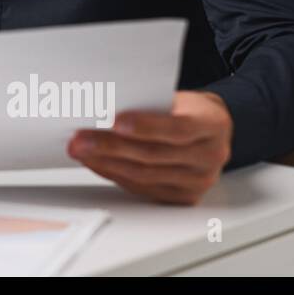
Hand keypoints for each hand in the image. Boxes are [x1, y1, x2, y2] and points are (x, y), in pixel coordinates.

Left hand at [66, 90, 232, 204]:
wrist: (210, 129)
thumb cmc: (188, 109)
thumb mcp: (178, 98)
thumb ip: (150, 104)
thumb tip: (103, 109)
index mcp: (212, 125)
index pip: (178, 128)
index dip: (145, 126)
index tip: (114, 122)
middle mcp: (210, 156)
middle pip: (154, 154)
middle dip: (111, 147)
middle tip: (81, 139)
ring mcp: (199, 180)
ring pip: (145, 174)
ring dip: (106, 163)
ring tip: (80, 151)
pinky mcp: (184, 196)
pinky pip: (143, 188)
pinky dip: (114, 174)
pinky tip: (95, 163)